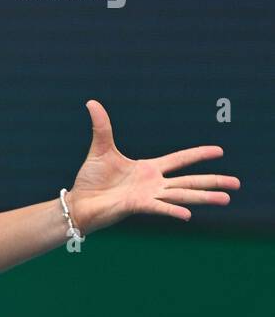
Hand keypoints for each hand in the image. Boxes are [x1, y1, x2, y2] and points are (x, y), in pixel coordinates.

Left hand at [67, 100, 239, 233]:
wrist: (80, 202)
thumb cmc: (92, 179)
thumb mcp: (100, 149)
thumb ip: (102, 126)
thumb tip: (92, 102)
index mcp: (149, 169)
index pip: (180, 159)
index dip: (199, 154)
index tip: (220, 150)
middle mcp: (153, 183)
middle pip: (189, 180)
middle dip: (213, 181)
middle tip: (237, 184)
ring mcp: (148, 195)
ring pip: (181, 195)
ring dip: (203, 197)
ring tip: (225, 199)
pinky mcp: (138, 206)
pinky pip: (159, 207)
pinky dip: (172, 209)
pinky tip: (188, 214)